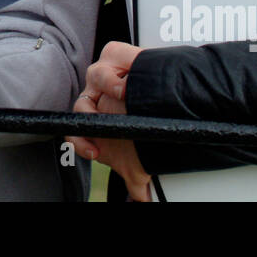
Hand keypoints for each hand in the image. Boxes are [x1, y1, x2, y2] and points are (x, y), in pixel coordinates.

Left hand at [66, 41, 151, 199]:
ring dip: (105, 88)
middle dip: (91, 118)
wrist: (179, 103)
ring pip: (94, 78)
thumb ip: (138, 182)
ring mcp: (108, 75)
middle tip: (106, 129)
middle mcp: (100, 98)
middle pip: (82, 105)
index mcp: (98, 121)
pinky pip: (110, 54)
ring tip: (122, 96)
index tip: (94, 152)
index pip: (77, 129)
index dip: (80, 141)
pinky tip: (126, 81)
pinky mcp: (120, 55)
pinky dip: (115, 66)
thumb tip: (143, 202)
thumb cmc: (156, 129)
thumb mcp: (143, 160)